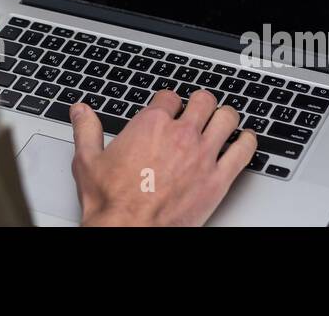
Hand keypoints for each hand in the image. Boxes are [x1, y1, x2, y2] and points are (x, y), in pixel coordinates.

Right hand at [70, 89, 255, 226]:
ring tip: (223, 120)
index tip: (170, 108)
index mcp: (150, 125)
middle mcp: (180, 135)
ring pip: (227, 119)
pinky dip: (247, 142)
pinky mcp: (218, 180)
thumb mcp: (88, 160)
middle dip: (201, 103)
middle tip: (199, 110)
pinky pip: (243, 152)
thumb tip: (81, 111)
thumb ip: (86, 129)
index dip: (170, 101)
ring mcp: (202, 156)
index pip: (170, 96)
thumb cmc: (111, 202)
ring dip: (225, 117)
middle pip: (203, 100)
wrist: (129, 232)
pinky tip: (245, 141)